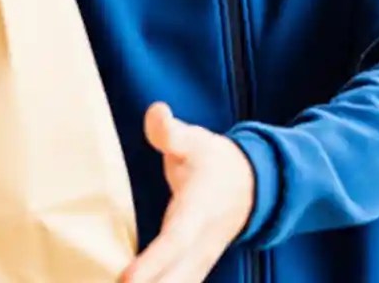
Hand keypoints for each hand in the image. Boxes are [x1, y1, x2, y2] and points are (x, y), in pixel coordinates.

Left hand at [120, 103, 255, 282]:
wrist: (252, 184)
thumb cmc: (215, 161)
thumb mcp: (195, 140)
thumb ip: (171, 132)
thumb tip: (156, 112)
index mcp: (198, 210)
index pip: (174, 241)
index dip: (152, 262)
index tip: (127, 279)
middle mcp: (201, 242)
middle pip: (174, 278)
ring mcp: (200, 260)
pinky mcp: (195, 267)